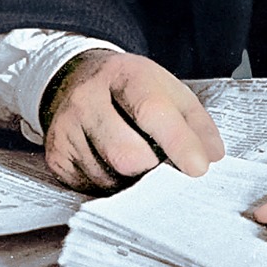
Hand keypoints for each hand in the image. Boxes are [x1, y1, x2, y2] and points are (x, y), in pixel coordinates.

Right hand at [40, 50, 224, 191]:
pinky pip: (90, 190)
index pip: (152, 111)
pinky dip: (109, 186)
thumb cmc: (132, 91)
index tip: (199, 168)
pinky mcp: (55, 157)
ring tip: (132, 156)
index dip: (178, 143)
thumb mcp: (169, 91)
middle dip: (152, 168)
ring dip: (130, 181)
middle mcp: (87, 99)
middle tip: (160, 160)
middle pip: (127, 156)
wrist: (77, 80)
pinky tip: (109, 163)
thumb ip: (196, 123)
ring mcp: (65, 129)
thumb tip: (212, 157)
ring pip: (109, 180)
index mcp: (124, 76)